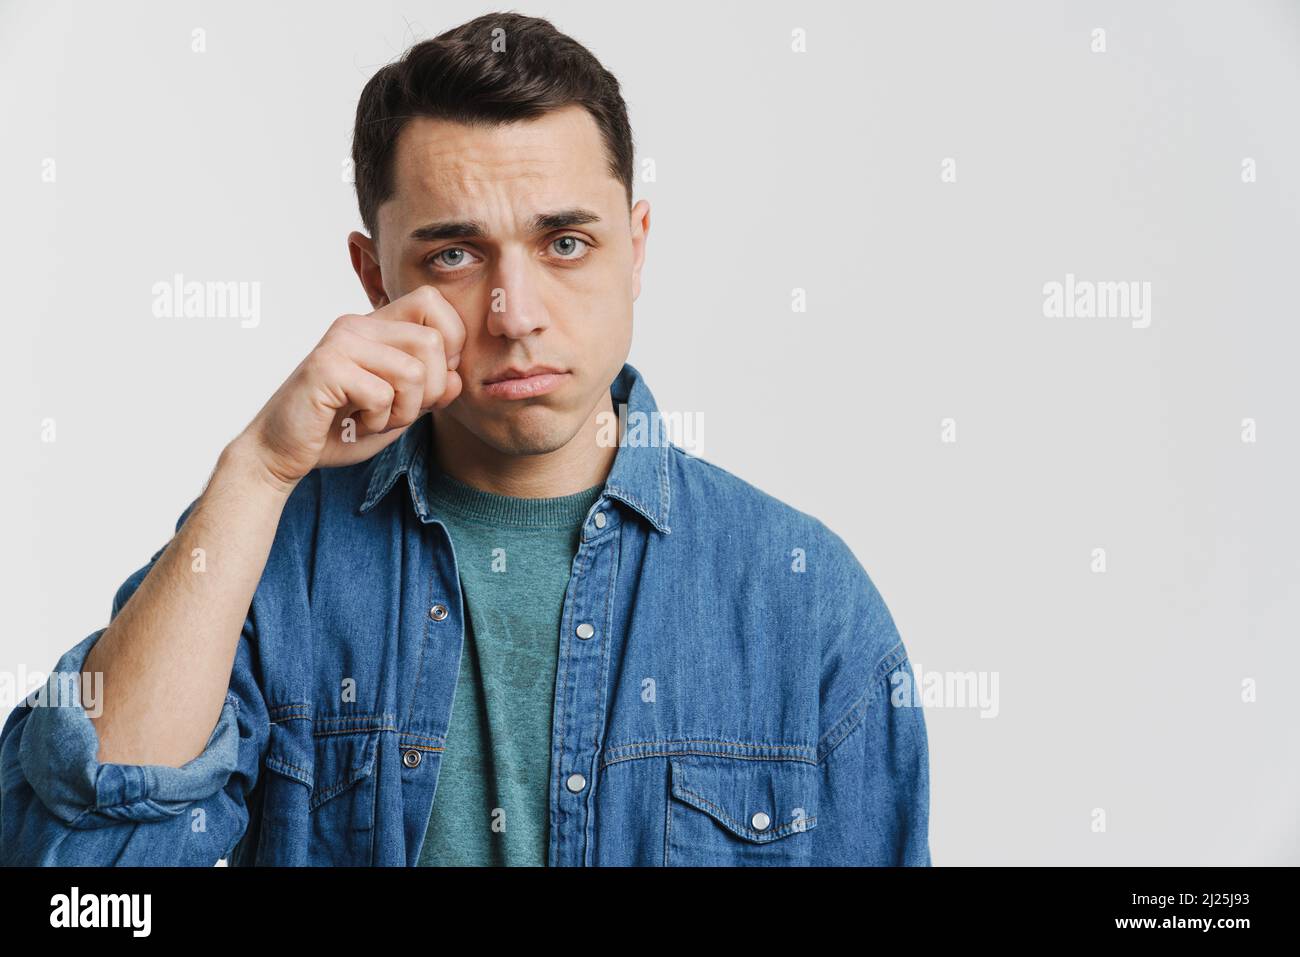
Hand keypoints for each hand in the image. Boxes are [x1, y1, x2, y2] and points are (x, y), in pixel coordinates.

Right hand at [236, 285, 466, 491]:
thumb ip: (430, 390)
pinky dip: (376, 422)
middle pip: (433, 341)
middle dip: (428, 391)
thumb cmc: (340, 428)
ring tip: (373, 418)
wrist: (282, 451)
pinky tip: (352, 424)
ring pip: (413, 371)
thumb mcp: (399, 410)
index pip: (434, 301)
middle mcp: (358, 325)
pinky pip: (382, 395)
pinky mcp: (326, 367)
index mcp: (377, 326)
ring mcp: (340, 342)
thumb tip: (455, 377)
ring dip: (403, 411)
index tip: (428, 382)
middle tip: (395, 411)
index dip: (450, 344)